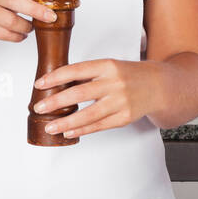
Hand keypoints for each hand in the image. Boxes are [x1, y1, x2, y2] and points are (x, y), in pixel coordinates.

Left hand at [32, 59, 158, 138]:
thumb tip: (58, 84)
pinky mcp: (125, 117)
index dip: (55, 77)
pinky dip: (82, 130)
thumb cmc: (129, 75)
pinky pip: (99, 125)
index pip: (76, 70)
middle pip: (79, 93)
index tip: (40, 84)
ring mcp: (121, 102)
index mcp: (108, 66)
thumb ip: (87, 75)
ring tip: (50, 126)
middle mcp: (114, 83)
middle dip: (55, 101)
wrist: (158, 86)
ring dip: (66, 122)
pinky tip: (69, 132)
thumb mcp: (110, 67)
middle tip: (39, 107)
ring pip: (88, 115)